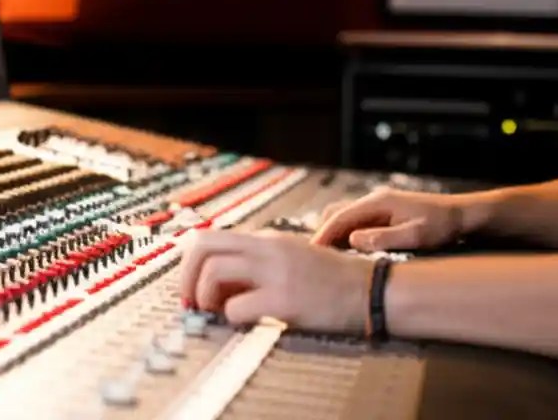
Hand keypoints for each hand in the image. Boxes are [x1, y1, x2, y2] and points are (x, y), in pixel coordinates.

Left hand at [179, 230, 372, 333]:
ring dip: (204, 296)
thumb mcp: (292, 258)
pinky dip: (231, 318)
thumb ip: (258, 263)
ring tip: (217, 312)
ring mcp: (276, 272)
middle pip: (203, 246)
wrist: (370, 290)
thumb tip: (220, 282)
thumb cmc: (333, 280)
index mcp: (268, 240)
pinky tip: (245, 321)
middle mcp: (268, 249)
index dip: (191, 263)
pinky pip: (237, 307)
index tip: (192, 286)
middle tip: (192, 301)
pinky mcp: (285, 299)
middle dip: (187, 276)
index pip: (211, 237)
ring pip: (214, 270)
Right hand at [311, 187, 483, 251]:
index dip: (322, 235)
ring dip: (333, 234)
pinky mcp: (383, 213)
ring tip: (326, 257)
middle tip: (312, 258)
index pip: (339, 217)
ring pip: (343, 216)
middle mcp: (374, 200)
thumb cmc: (441, 225)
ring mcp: (378, 205)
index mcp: (378, 202)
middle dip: (322, 234)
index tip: (309, 253)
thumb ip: (383, 238)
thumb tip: (352, 241)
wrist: (461, 215)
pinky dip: (344, 234)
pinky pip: (355, 222)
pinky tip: (345, 251)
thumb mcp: (416, 236)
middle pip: (335, 213)